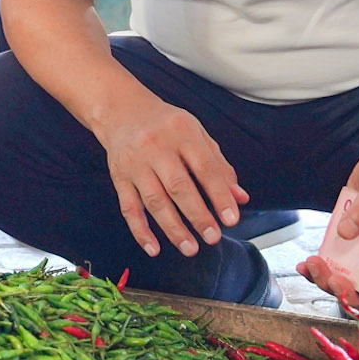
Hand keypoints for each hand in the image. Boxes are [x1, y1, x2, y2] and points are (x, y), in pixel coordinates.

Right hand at [95, 97, 246, 258]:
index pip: (204, 167)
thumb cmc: (166, 126)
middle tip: (213, 237)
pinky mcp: (118, 177)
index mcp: (182, 133)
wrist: (122, 111)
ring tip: (190, 248)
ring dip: (173, 228)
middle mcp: (156, 147)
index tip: (231, 218)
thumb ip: (219, 166)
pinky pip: (128, 208)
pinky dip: (140, 231)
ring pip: (154, 200)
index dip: (219, 194)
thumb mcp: (197, 135)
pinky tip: (154, 248)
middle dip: (197, 215)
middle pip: (178, 186)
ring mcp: (135, 164)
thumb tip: (240, 198)